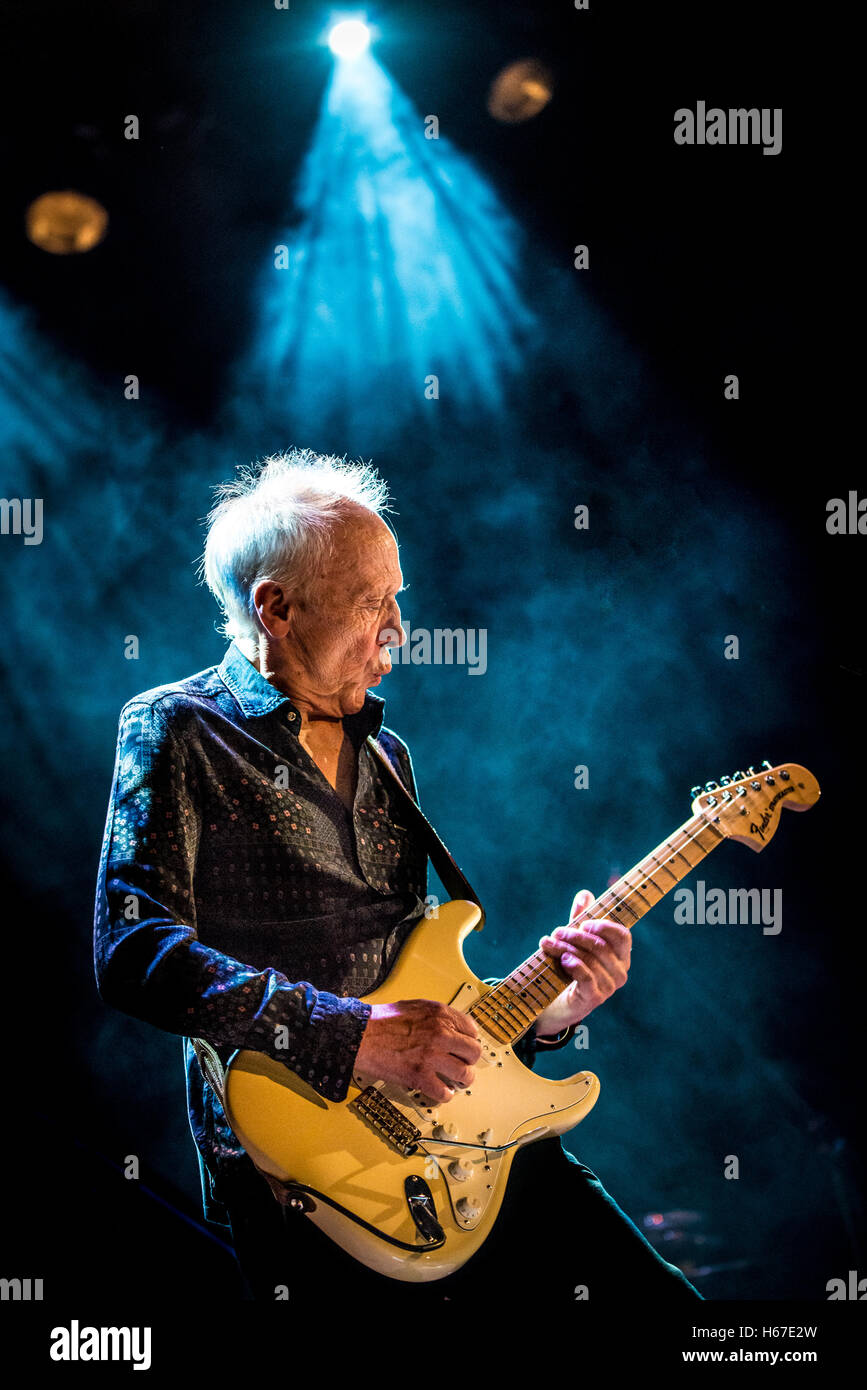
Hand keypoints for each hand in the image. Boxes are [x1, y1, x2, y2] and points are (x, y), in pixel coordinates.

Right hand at [354, 999, 481, 1103]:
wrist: (359, 1034)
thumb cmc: (381, 1020)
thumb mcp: (415, 1006)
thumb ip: (436, 1016)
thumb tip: (451, 1028)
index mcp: (440, 1014)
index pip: (472, 1030)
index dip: (469, 1040)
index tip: (465, 1047)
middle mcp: (440, 1034)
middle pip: (474, 1052)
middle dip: (469, 1060)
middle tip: (463, 1064)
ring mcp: (431, 1056)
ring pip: (465, 1074)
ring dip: (463, 1080)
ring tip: (457, 1081)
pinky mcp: (419, 1076)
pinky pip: (444, 1092)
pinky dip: (444, 1095)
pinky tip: (441, 1091)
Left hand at [535, 888, 631, 1033]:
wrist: (557, 1002)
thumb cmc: (570, 966)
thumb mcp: (575, 940)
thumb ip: (580, 918)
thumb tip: (585, 894)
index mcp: (621, 955)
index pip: (623, 936)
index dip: (604, 926)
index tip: (584, 922)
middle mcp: (620, 971)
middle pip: (600, 946)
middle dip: (575, 935)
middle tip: (557, 931)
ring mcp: (609, 986)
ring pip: (589, 960)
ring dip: (565, 948)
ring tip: (547, 943)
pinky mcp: (595, 998)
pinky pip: (587, 977)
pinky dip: (574, 965)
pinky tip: (563, 960)